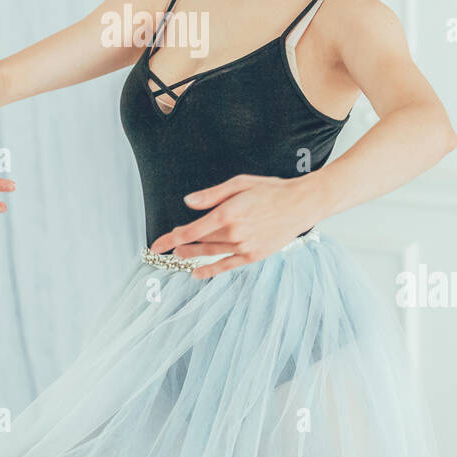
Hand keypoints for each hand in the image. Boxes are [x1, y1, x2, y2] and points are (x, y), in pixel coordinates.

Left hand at [147, 174, 320, 278]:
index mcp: (227, 213)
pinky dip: (210, 271)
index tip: (156, 244)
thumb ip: (212, 194)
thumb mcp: (239, 183)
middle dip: (179, 246)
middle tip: (165, 248)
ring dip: (191, 257)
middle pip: (198, 243)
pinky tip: (197, 273)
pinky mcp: (253, 256)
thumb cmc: (270, 190)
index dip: (171, 238)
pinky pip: (226, 266)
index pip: (191, 230)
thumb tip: (189, 202)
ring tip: (178, 257)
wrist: (300, 204)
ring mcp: (243, 246)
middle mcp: (233, 233)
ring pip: (210, 254)